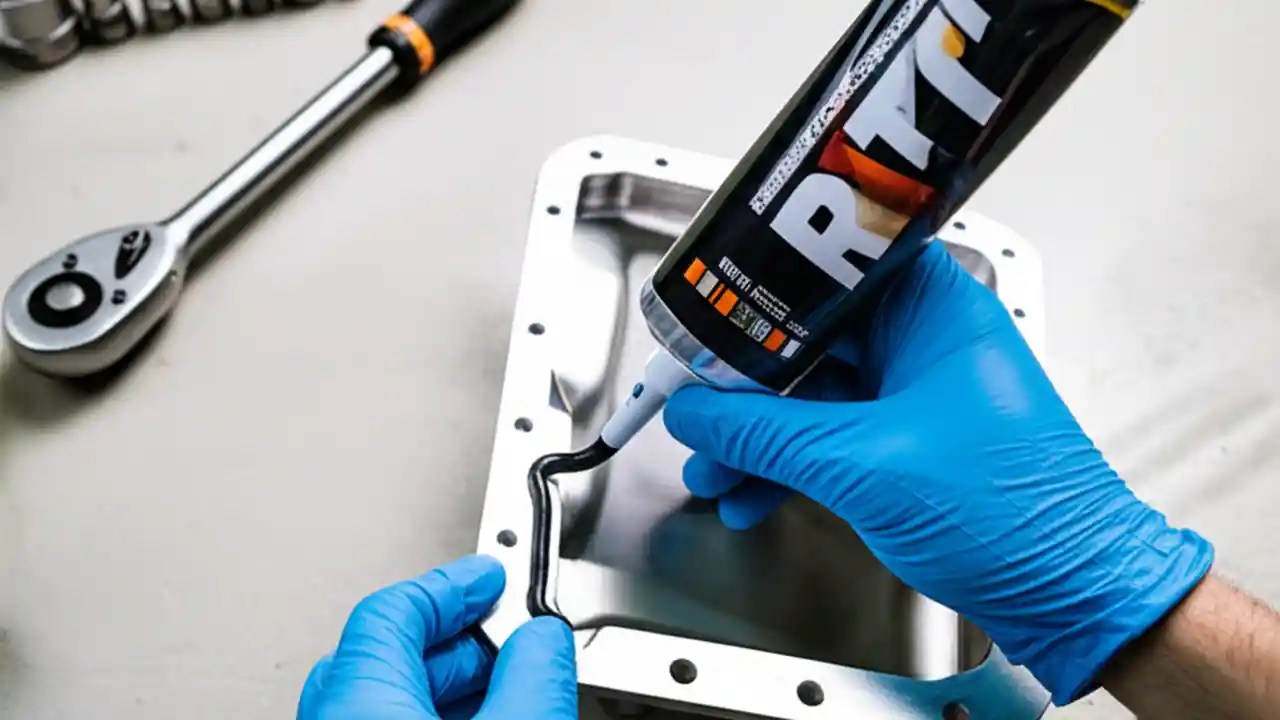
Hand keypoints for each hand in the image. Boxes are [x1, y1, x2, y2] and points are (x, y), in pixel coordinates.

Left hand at [298, 555, 575, 719]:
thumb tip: (545, 638)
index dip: (453, 586)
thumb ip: (533, 674)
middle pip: (391, 649)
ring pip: (389, 695)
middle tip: (510, 632)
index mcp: (357, 696)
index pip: (395, 608)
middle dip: (462, 637)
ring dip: (451, 684)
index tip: (492, 576)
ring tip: (507, 687)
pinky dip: (433, 715)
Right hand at [662, 242, 1213, 704]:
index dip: (751, 293)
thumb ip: (765, 435)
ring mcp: (916, 389)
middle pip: (807, 338)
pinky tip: (751, 492)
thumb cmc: (1015, 516)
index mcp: (933, 305)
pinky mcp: (908, 438)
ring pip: (813, 393)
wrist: (1072, 594)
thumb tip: (697, 413)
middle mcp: (924, 335)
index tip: (699, 322)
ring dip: (758, 434)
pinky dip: (789, 461)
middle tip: (694, 408)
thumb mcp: (863, 466)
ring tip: (712, 467)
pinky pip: (830, 434)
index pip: (822, 269)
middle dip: (742, 385)